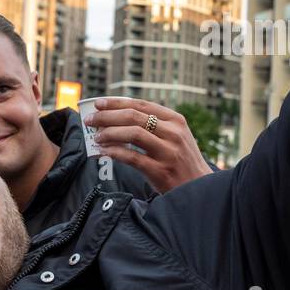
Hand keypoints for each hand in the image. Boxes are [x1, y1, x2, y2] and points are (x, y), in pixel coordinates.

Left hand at [85, 98, 212, 193]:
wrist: (199, 187)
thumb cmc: (181, 160)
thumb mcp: (175, 137)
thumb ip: (153, 126)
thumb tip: (115, 118)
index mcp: (176, 120)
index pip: (141, 105)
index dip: (117, 102)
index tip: (98, 103)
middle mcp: (173, 133)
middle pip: (133, 117)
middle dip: (107, 116)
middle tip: (90, 120)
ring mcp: (168, 152)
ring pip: (133, 134)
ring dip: (109, 133)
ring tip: (96, 137)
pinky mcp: (160, 170)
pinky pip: (132, 157)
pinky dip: (114, 152)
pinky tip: (103, 152)